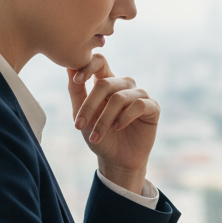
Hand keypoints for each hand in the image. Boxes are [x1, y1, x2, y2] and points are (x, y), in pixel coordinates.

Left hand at [67, 55, 159, 194]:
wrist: (116, 160)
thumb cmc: (99, 136)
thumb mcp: (81, 116)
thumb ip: (76, 91)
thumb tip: (68, 66)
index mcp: (107, 83)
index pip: (100, 62)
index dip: (88, 66)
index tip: (77, 80)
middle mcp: (124, 86)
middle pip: (106, 83)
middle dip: (90, 106)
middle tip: (79, 126)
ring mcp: (140, 95)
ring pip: (119, 97)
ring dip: (104, 119)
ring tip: (97, 136)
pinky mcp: (153, 107)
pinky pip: (139, 105)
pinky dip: (125, 118)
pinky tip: (117, 128)